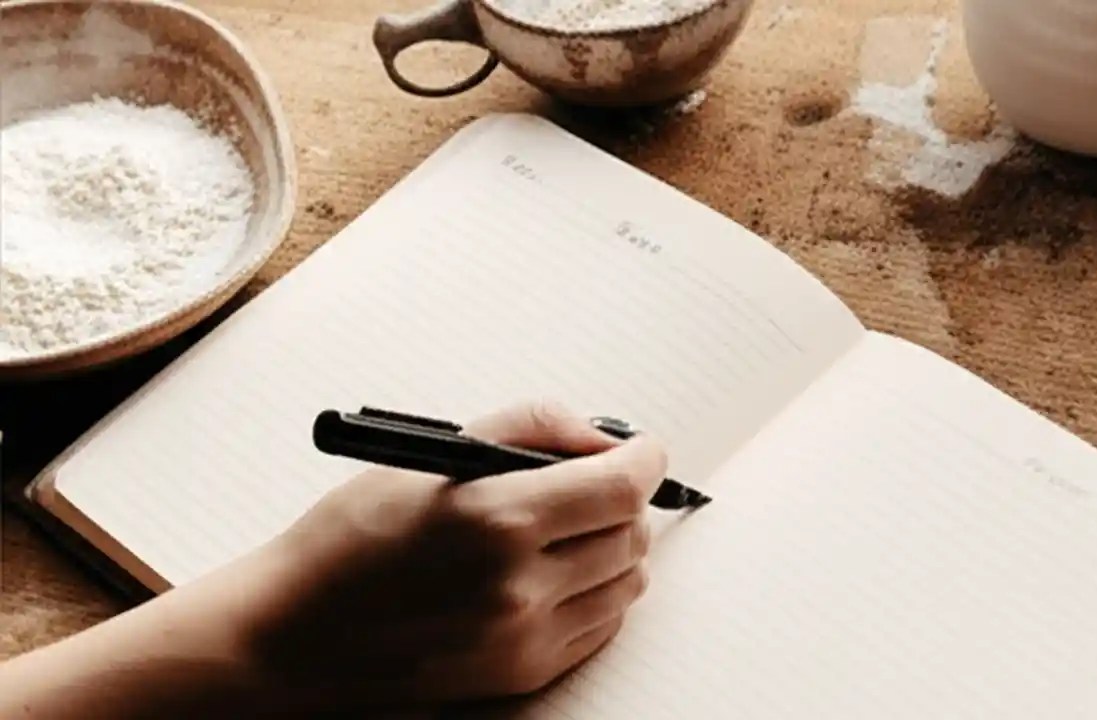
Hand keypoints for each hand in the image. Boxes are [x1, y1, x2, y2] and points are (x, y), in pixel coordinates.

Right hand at [241, 401, 668, 712]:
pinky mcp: (521, 676)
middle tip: (590, 483)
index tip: (640, 449)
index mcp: (498, 521)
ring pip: (627, 583)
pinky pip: (601, 626)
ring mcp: (523, 641)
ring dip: (613, 547)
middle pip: (632, 533)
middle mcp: (520, 589)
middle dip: (622, 499)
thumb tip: (599, 437)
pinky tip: (550, 574)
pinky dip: (595, 592)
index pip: (621, 488)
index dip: (642, 459)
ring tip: (566, 530)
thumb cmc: (351, 539)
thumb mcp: (432, 456)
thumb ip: (530, 428)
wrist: (292, 635)